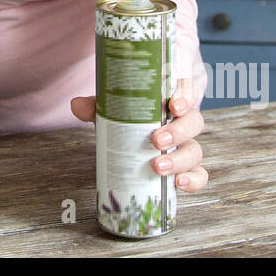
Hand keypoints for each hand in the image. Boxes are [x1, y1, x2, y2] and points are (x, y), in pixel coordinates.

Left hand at [70, 78, 208, 191]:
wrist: (129, 140)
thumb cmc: (128, 119)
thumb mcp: (113, 110)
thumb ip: (97, 106)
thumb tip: (76, 105)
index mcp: (170, 100)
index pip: (187, 91)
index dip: (186, 97)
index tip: (174, 105)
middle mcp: (183, 122)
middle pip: (194, 122)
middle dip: (177, 132)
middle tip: (156, 140)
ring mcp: (186, 145)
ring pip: (196, 150)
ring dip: (179, 159)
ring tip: (158, 167)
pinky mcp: (186, 168)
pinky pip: (199, 174)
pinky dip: (194, 180)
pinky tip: (179, 184)